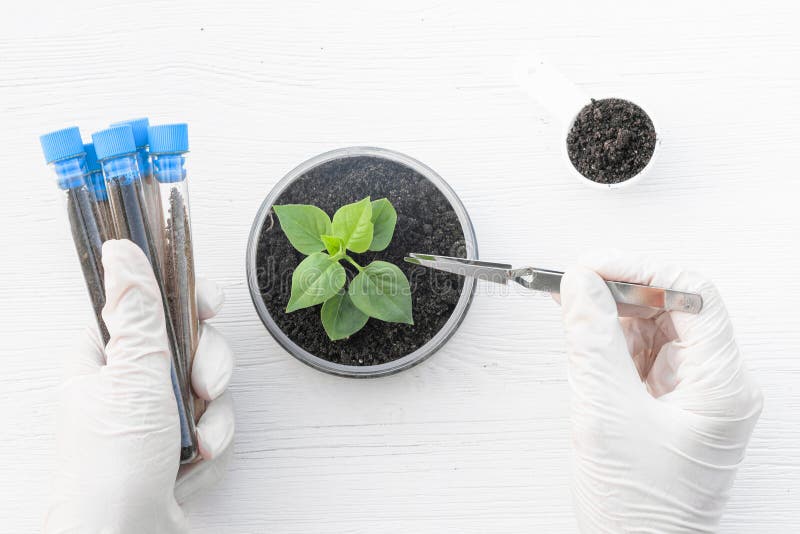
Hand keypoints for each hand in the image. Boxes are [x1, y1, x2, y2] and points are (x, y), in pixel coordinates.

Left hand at [45, 240, 234, 532]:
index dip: (179, 299)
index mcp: (102, 359)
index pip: (144, 305)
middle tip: (201, 383)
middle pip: (186, 344)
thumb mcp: (131, 378)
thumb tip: (125, 252)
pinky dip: (211, 441)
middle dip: (206, 365)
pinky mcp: (178, 444)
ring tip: (196, 435)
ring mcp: (154, 416)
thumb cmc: (110, 470)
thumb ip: (137, 313)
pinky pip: (213, 421)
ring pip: (206, 384)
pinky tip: (195, 459)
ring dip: (212, 411)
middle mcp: (128, 383)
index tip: (206, 302)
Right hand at [560, 250, 761, 532]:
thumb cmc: (640, 513)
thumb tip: (580, 284)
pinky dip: (606, 338)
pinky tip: (580, 330)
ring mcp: (689, 392)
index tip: (592, 265)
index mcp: (722, 384)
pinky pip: (636, 352)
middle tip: (572, 282)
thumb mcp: (606, 416)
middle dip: (619, 288)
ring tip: (568, 305)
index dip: (640, 268)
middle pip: (671, 304)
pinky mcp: (663, 401)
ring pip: (651, 325)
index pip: (693, 292)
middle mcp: (714, 383)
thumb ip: (591, 341)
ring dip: (608, 311)